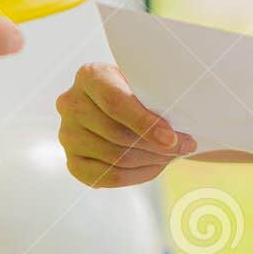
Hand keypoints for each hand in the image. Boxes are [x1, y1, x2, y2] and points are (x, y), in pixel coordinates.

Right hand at [56, 63, 195, 187]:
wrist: (122, 102)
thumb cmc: (139, 89)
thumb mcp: (145, 81)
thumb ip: (155, 96)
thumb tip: (175, 130)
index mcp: (89, 76)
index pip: (114, 103)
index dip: (145, 124)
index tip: (172, 138)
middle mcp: (70, 103)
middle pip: (116, 134)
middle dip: (156, 146)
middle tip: (184, 147)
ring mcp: (67, 134)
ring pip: (114, 158)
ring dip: (151, 161)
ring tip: (172, 156)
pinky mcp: (73, 161)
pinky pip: (106, 178)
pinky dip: (136, 176)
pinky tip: (155, 166)